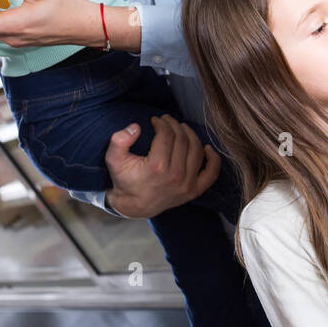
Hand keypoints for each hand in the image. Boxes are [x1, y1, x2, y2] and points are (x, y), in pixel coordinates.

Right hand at [105, 115, 221, 218]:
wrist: (134, 206)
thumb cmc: (125, 180)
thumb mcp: (114, 160)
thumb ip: (119, 141)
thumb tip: (136, 127)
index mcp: (156, 167)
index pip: (166, 135)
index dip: (161, 123)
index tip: (156, 120)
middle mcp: (175, 176)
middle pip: (182, 139)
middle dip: (174, 125)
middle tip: (167, 121)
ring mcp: (187, 184)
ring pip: (196, 150)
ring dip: (190, 135)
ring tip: (181, 129)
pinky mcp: (194, 191)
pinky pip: (211, 172)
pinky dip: (213, 158)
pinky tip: (207, 147)